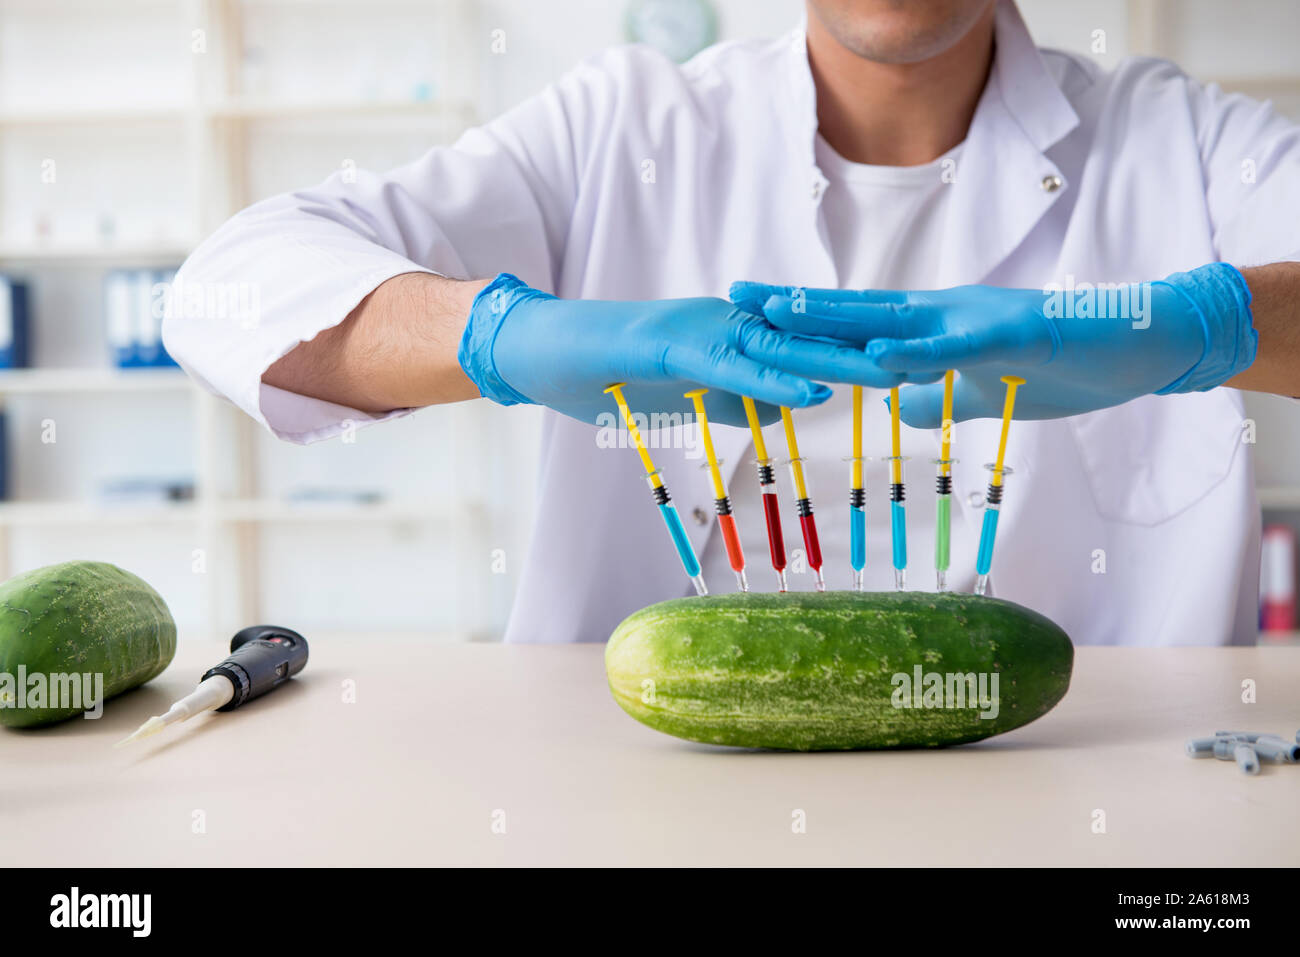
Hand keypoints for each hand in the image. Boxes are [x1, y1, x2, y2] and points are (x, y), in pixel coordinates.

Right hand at [459, 273, 899, 424]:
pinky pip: (733, 368)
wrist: (545, 351)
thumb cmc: (610, 375)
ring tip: (893, 373)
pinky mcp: (673, 347)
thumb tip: (780, 414)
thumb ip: (734, 400)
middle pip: (809, 341)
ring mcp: (702, 332)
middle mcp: (727, 325)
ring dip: (840, 362)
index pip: (806, 347)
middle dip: (870, 352)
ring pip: (782, 349)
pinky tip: (814, 390)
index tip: (910, 367)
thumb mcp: (688, 396)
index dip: (859, 356)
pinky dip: (776, 380)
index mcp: (734, 337)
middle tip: (929, 362)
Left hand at [732, 263, 1256, 425]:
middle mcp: (942, 314)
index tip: (748, 319)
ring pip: (893, 317)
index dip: (801, 322)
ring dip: (837, 317)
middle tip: (735, 297)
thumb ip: (937, 392)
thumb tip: (896, 406)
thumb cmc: (1057, 366)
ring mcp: (975, 320)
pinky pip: (959, 344)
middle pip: (855, 310)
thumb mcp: (979, 390)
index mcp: (933, 328)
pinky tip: (879, 352)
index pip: (853, 324)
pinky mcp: (1014, 333)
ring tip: (782, 313)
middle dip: (794, 306)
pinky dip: (917, 350)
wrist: (1131, 348)